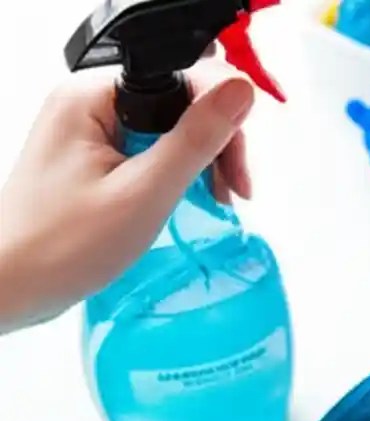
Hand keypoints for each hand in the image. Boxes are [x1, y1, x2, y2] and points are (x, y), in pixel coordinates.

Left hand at [0, 61, 254, 331]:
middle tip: (230, 193)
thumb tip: (240, 89)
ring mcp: (87, 129)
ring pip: (168, 128)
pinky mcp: (92, 156)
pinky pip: (149, 149)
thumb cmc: (61, 246)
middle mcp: (87, 103)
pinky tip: (185, 198)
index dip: (222, 121)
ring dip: (199, 161)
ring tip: (213, 200)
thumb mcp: (144, 192)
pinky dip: (175, 173)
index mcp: (92, 96)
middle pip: (179, 102)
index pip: (185, 81)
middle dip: (214, 144)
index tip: (236, 173)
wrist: (11, 285)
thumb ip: (196, 138)